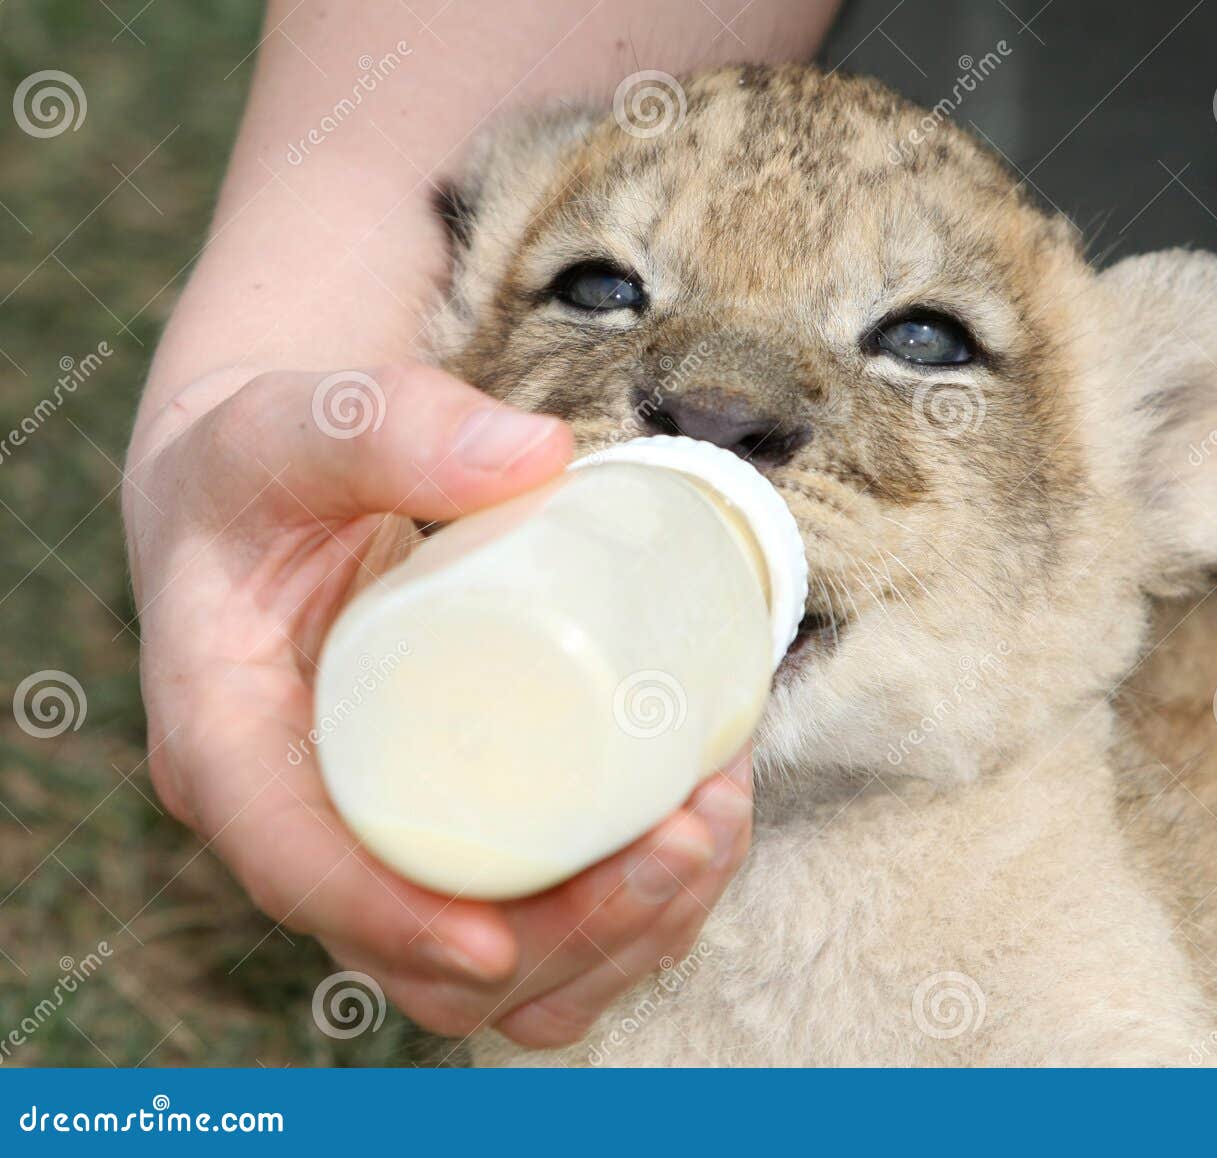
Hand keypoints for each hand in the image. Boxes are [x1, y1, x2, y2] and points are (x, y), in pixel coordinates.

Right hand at [123, 363, 754, 1046]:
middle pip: (418, 955)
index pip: (294, 866)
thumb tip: (535, 454)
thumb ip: (388, 425)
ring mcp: (380, 839)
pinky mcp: (447, 831)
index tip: (495, 939)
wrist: (266, 500)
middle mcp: (300, 818)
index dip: (390, 922)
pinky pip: (538, 921)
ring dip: (624, 928)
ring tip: (715, 819)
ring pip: (498, 966)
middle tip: (683, 838)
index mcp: (227, 738)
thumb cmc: (264, 471)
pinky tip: (705, 819)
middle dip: (564, 929)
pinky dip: (634, 903)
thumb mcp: (293, 426)